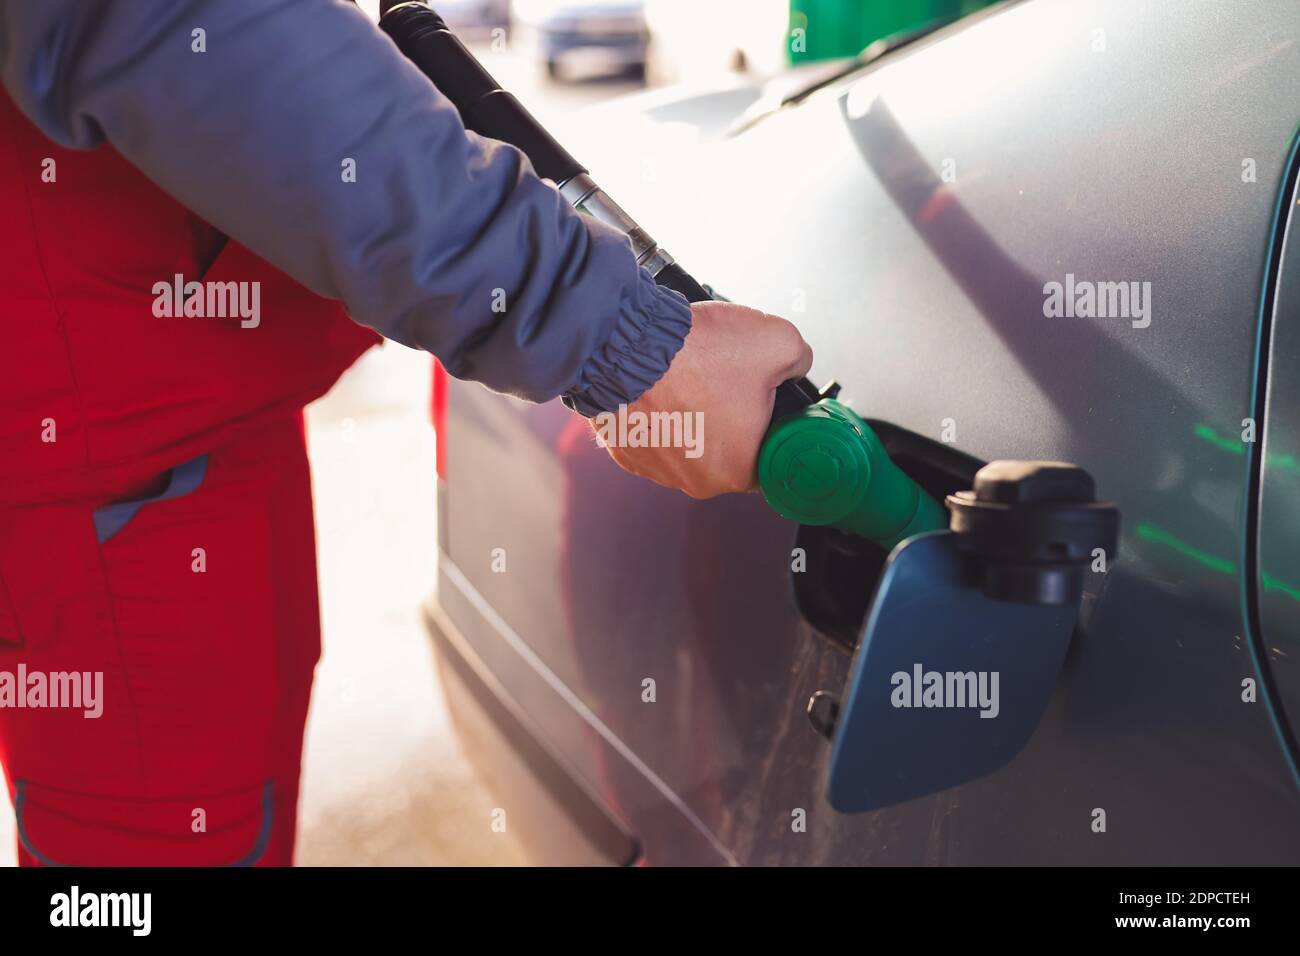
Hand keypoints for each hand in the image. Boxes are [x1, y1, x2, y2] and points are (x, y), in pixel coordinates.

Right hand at [593, 301, 813, 497]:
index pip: (768, 454)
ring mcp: (655, 468)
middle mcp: (695, 480)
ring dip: (691, 414)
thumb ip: (799, 359)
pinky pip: (653, 433)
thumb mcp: (778, 341)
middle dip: (729, 414)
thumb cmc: (696, 352)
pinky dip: (658, 413)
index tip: (761, 397)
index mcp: (738, 471)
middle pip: (727, 447)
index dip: (769, 419)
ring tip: (690, 377)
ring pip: (688, 441)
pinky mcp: (625, 450)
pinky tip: (663, 385)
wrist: (628, 342)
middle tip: (723, 378)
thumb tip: (795, 362)